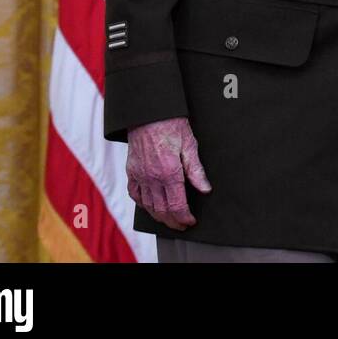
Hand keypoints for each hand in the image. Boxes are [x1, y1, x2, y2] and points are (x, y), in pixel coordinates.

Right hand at [126, 116, 211, 230]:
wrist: (148, 113)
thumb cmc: (171, 126)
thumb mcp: (190, 145)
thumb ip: (196, 170)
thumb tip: (205, 189)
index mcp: (169, 172)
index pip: (177, 205)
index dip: (184, 217)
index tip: (191, 221)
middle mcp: (152, 178)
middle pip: (162, 210)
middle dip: (173, 221)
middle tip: (182, 225)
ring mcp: (140, 175)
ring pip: (148, 206)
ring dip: (159, 216)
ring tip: (169, 220)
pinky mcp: (131, 171)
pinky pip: (135, 194)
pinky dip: (143, 204)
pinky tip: (150, 207)